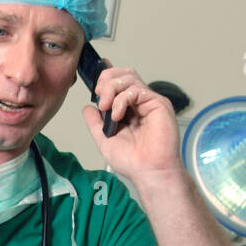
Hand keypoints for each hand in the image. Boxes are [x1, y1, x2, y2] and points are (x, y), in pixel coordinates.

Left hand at [81, 64, 182, 184]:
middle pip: (124, 74)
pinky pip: (137, 90)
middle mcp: (140, 102)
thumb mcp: (105, 140)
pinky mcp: (158, 103)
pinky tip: (117, 115)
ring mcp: (149, 102)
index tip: (95, 91)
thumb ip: (95, 123)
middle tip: (100, 96)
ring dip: (112, 88)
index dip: (105, 80)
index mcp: (129, 109)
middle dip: (107, 80)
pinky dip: (122, 99)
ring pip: (129, 78)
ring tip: (106, 107)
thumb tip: (86, 108)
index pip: (118, 82)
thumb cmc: (132, 161)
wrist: (149, 172)